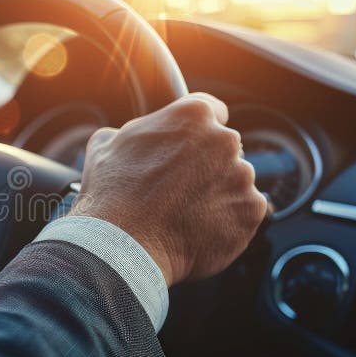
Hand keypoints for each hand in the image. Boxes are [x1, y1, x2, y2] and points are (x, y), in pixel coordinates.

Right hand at [69, 93, 267, 285]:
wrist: (124, 245)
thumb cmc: (112, 195)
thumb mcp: (104, 145)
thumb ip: (130, 132)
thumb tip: (130, 137)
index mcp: (192, 115)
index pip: (212, 110)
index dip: (197, 131)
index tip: (189, 145)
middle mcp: (224, 140)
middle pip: (224, 148)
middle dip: (205, 165)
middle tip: (177, 187)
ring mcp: (242, 176)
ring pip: (234, 181)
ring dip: (215, 193)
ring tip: (182, 213)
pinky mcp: (251, 211)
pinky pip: (243, 212)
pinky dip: (225, 220)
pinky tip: (196, 229)